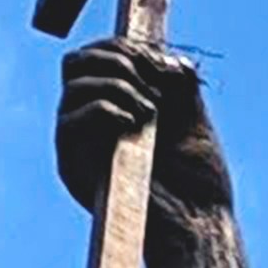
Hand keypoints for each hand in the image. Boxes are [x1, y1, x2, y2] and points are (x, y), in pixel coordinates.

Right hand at [54, 36, 233, 237]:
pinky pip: (70, 121)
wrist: (197, 222)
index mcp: (114, 105)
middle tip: (150, 82)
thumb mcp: (191, 112)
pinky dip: (104, 108)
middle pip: (74, 62)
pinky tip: (135, 123)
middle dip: (114, 57)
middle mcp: (89, 121)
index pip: (96, 56)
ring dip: (118, 85)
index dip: (123, 46)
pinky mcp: (73, 167)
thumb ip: (173, 78)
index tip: (158, 62)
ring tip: (150, 111)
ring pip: (73, 85)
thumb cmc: (197, 178)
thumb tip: (158, 54)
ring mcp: (78, 145)